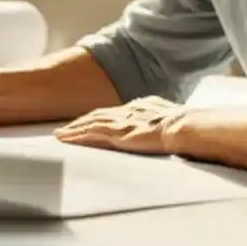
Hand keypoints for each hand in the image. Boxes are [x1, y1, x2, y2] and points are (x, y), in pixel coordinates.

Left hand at [53, 96, 187, 153]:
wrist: (186, 126)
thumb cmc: (187, 127)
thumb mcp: (173, 119)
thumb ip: (163, 121)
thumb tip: (164, 128)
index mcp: (141, 107)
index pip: (114, 112)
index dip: (99, 117)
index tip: (88, 121)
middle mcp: (127, 111)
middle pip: (97, 115)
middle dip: (80, 121)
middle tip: (65, 128)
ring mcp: (120, 122)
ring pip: (90, 123)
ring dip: (73, 129)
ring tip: (59, 134)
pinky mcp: (116, 133)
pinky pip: (90, 133)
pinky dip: (76, 136)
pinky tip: (65, 139)